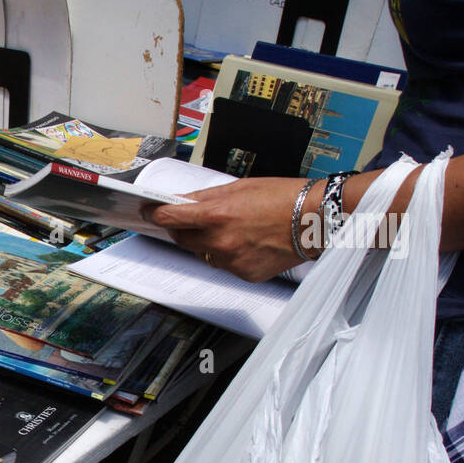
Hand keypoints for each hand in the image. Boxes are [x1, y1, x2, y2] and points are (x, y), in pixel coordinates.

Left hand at [145, 176, 309, 281]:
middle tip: (193, 220)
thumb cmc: (282, 198)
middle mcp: (220, 241)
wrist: (314, 219)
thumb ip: (206, 198)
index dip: (156, 214)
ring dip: (208, 243)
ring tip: (233, 229)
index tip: (148, 212)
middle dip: (184, 229)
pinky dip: (229, 256)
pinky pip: (225, 266)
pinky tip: (247, 243)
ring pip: (204, 254)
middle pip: (183, 240)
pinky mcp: (244, 274)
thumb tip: (181, 201)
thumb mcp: (239, 187)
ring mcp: (232, 261)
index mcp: (216, 215)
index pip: (171, 218)